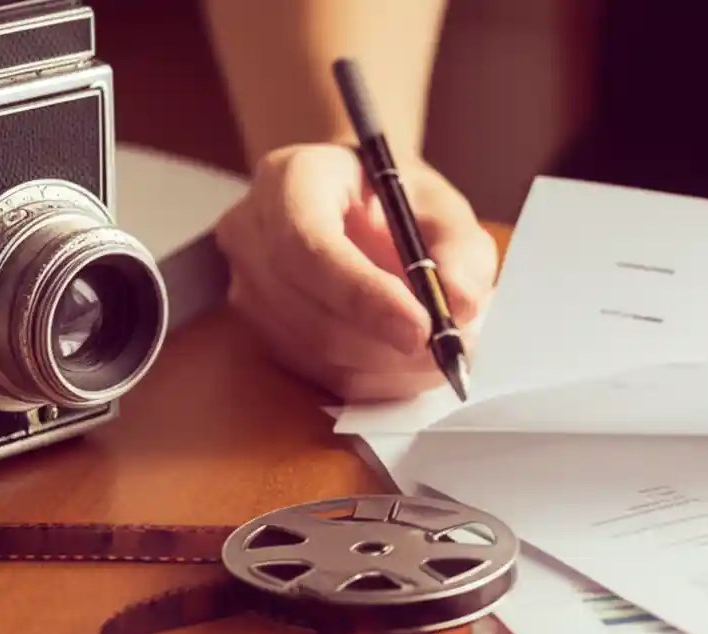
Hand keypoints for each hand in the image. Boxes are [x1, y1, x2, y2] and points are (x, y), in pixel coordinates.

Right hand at [214, 143, 496, 400]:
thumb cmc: (397, 198)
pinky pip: (316, 374)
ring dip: (386, 366)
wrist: (355, 202)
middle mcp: (252, 233)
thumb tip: (461, 306)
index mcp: (290, 181)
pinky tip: (409, 363)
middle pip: (307, 310)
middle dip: (385, 344)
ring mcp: (247, 285)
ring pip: (313, 351)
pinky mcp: (260, 331)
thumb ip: (459, 250)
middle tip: (449, 350)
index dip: (364, 296)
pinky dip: (374, 379)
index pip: (307, 246)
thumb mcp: (441, 205)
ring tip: (439, 352)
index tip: (423, 328)